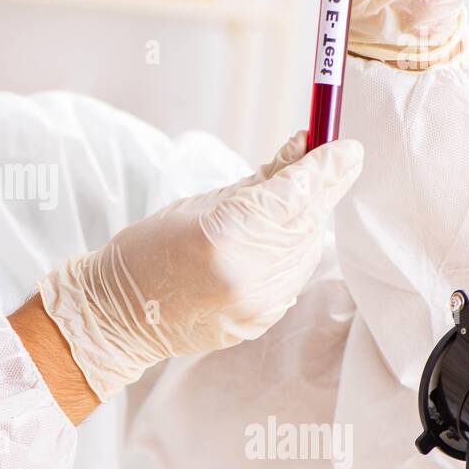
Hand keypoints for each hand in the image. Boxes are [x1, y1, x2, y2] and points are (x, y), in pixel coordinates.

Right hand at [37, 133, 363, 400]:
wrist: (121, 314)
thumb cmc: (151, 248)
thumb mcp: (201, 202)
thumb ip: (259, 180)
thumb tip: (304, 147)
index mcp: (222, 235)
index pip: (293, 194)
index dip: (326, 168)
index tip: (347, 148)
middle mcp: (246, 273)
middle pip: (307, 220)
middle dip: (322, 189)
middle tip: (331, 161)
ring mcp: (256, 303)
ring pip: (306, 249)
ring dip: (305, 221)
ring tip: (285, 204)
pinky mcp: (261, 320)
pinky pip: (293, 275)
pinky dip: (292, 251)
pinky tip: (273, 239)